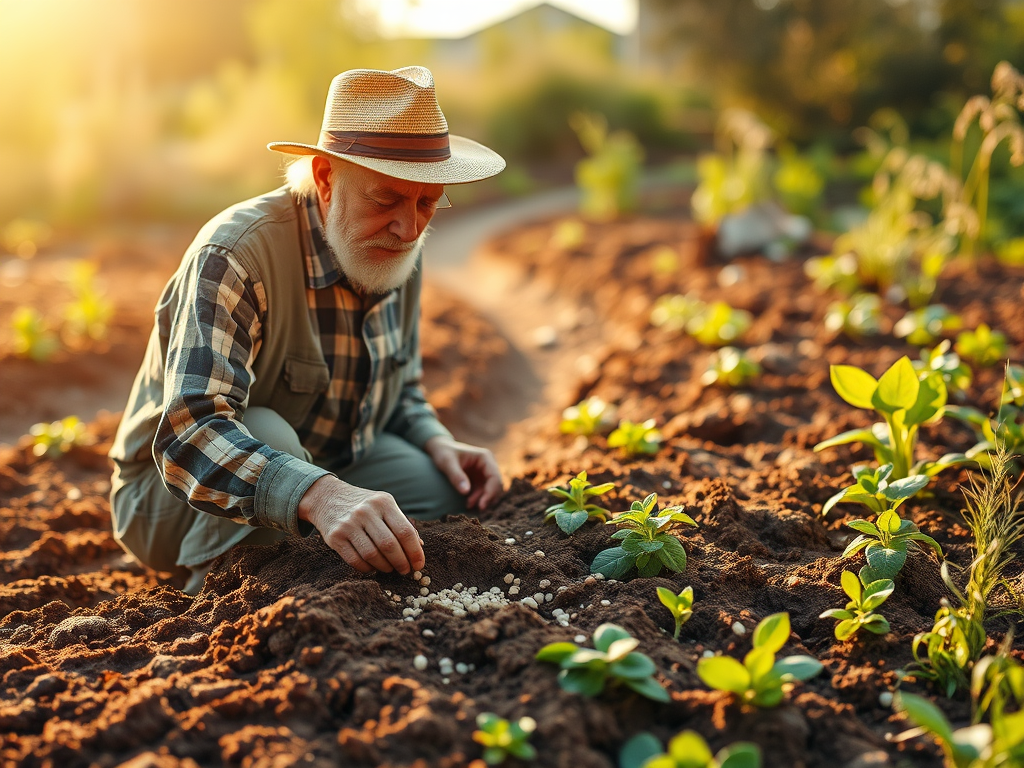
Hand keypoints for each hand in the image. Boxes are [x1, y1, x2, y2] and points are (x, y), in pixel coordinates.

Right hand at [298, 475, 424, 574]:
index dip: (414, 552)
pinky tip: (373, 567)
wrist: (327, 497)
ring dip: (385, 567)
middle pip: (389, 545)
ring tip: (390, 569)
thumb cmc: (364, 505)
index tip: (419, 565)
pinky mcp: (335, 537)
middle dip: (401, 563)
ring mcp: (348, 524)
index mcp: (383, 502)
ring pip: (372, 555)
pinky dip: (367, 568)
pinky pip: (355, 560)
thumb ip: (401, 523)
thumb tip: (419, 547)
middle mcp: (366, 511)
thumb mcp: (384, 505)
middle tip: (405, 571)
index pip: (405, 531)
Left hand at [424, 435, 503, 510]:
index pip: (495, 477)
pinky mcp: (479, 479)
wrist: (439, 449)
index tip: (481, 505)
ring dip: (482, 499)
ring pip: (491, 490)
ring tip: (468, 505)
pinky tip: (468, 503)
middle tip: (478, 509)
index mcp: (485, 457)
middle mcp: (488, 465)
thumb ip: (456, 476)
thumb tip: (466, 492)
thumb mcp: (447, 463)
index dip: (491, 492)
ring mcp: (484, 472)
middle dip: (488, 498)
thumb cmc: (443, 453)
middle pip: (496, 485)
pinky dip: (478, 499)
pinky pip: (483, 492)